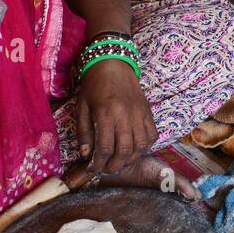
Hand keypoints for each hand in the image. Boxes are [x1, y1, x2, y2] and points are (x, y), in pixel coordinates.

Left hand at [75, 59, 156, 173]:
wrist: (113, 63)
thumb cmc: (94, 85)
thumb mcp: (81, 107)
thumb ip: (83, 132)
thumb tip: (86, 155)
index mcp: (105, 113)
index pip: (104, 147)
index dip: (98, 163)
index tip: (93, 168)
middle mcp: (125, 115)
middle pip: (124, 151)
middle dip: (115, 166)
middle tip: (107, 169)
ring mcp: (139, 114)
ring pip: (140, 146)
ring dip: (130, 159)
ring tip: (121, 162)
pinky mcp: (148, 112)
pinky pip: (152, 135)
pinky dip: (145, 147)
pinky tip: (135, 149)